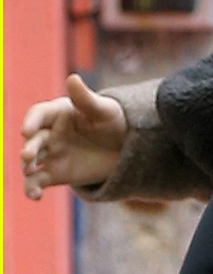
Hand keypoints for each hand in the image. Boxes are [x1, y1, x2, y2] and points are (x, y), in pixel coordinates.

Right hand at [21, 74, 127, 199]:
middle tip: (29, 156)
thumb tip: (73, 77)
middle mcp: (49, 133)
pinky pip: (37, 181)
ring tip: (30, 172)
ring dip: (26, 168)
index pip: (39, 114)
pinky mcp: (54, 173)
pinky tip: (35, 196)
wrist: (124, 147)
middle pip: (33, 140)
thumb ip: (86, 98)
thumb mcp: (104, 110)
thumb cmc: (113, 121)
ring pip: (30, 162)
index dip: (31, 121)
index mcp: (58, 112)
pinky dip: (32, 188)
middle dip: (29, 147)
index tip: (27, 130)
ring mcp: (49, 153)